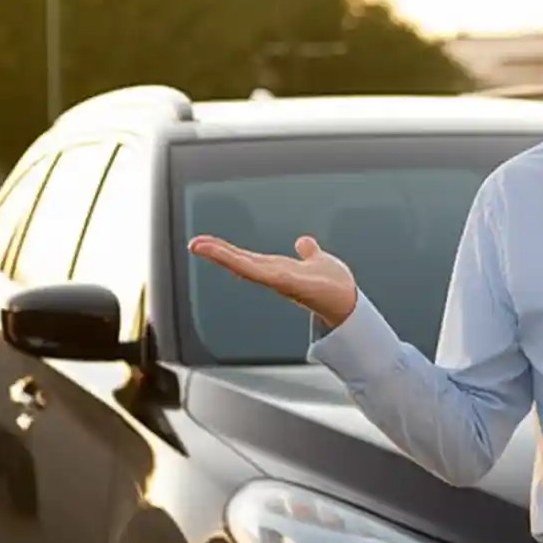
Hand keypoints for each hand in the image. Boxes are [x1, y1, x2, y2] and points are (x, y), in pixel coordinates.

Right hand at [187, 234, 357, 328]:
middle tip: (194, 244)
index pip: (246, 258)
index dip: (226, 251)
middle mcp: (273, 276)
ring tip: (200, 246)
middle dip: (216, 252)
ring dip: (221, 256)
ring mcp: (276, 281)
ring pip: (243, 266)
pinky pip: (259, 272)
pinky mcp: (284, 283)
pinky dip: (241, 265)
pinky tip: (229, 258)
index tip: (206, 243)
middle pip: (239, 262)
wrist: (348, 300)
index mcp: (277, 269)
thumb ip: (309, 253)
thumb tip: (304, 242)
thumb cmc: (333, 286)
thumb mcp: (317, 261)